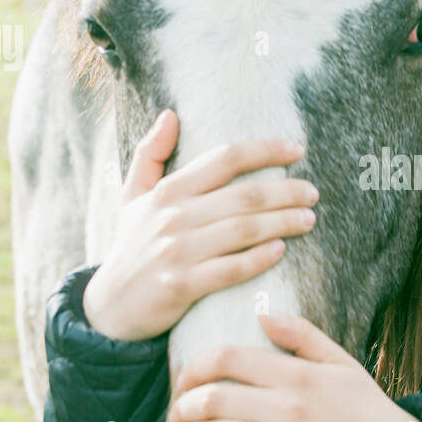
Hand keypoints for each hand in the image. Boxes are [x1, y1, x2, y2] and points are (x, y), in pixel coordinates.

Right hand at [82, 110, 319, 341]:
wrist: (109, 307)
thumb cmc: (130, 247)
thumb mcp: (131, 196)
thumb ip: (150, 153)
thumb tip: (170, 114)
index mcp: (168, 191)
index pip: (224, 159)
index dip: (264, 150)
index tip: (297, 150)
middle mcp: (173, 217)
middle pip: (243, 195)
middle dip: (285, 191)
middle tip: (313, 192)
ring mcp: (177, 252)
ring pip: (242, 230)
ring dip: (282, 222)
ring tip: (309, 218)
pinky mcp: (181, 286)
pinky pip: (229, 270)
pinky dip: (258, 259)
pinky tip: (281, 250)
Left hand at [158, 312, 421, 421]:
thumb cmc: (368, 408)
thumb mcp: (341, 362)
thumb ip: (302, 335)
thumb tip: (263, 313)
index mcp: (297, 374)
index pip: (228, 360)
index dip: (196, 366)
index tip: (185, 377)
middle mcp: (287, 407)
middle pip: (214, 399)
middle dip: (182, 405)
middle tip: (174, 411)